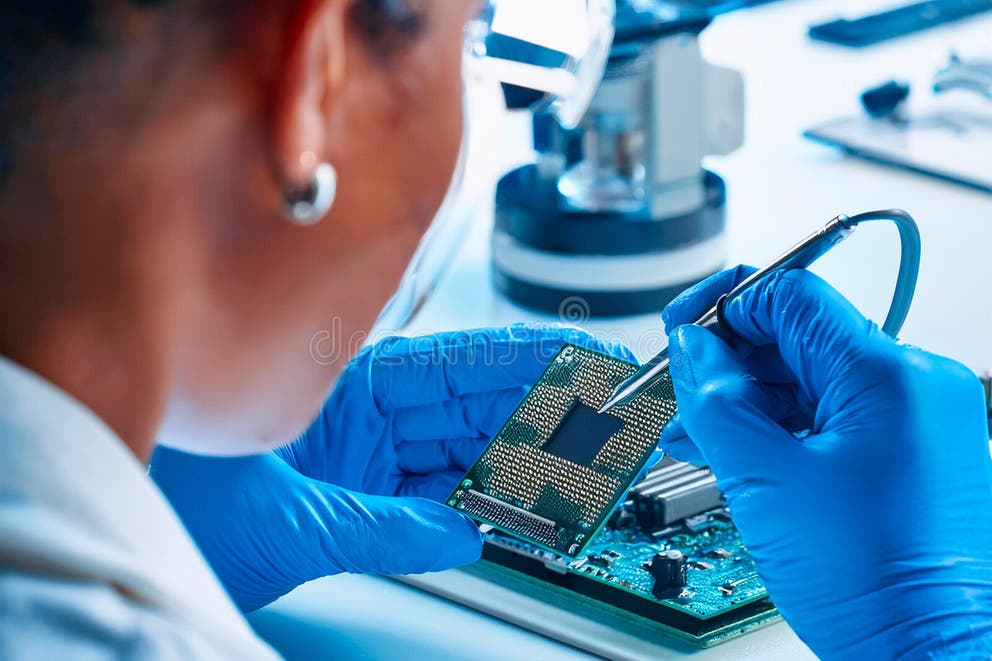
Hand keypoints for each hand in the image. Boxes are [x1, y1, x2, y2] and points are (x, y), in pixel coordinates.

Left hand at [151, 324, 634, 611]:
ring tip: (579, 468)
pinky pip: (439, 488)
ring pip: (465, 446)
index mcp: (348, 383)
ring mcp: (367, 449)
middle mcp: (363, 408)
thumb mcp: (293, 522)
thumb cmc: (181, 496)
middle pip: (476, 402)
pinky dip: (480, 499)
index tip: (590, 356)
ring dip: (522, 461)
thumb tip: (459, 534)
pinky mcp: (363, 487)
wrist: (139, 523)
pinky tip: (520, 503)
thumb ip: (387, 529)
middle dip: (545, 411)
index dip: (535, 357)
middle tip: (606, 422)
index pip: (463, 361)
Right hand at [661, 267, 991, 658]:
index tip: (684, 329)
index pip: (791, 297)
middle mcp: (917, 386)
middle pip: (799, 339)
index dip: (725, 307)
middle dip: (730, 363)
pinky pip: (835, 417)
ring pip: (813, 381)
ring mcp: (919, 420)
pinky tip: (739, 451)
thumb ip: (715, 398)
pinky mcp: (913, 451)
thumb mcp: (762, 478)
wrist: (925, 652)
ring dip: (750, 401)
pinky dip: (783, 428)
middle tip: (682, 392)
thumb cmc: (870, 583)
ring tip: (698, 435)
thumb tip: (693, 348)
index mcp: (888, 377)